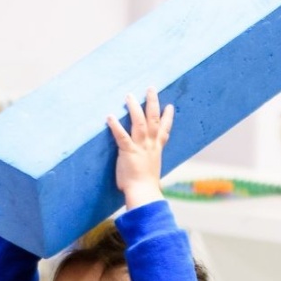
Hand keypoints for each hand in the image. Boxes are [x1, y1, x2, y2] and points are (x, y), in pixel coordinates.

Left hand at [106, 88, 172, 209]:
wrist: (143, 193)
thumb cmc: (144, 186)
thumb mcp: (150, 170)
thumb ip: (148, 162)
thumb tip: (145, 164)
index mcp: (156, 150)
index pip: (165, 131)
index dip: (168, 118)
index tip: (170, 106)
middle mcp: (150, 145)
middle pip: (154, 119)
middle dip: (152, 103)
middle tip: (151, 88)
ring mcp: (140, 147)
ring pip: (139, 122)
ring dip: (134, 108)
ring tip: (129, 96)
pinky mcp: (128, 152)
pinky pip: (121, 136)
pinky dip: (115, 125)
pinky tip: (110, 116)